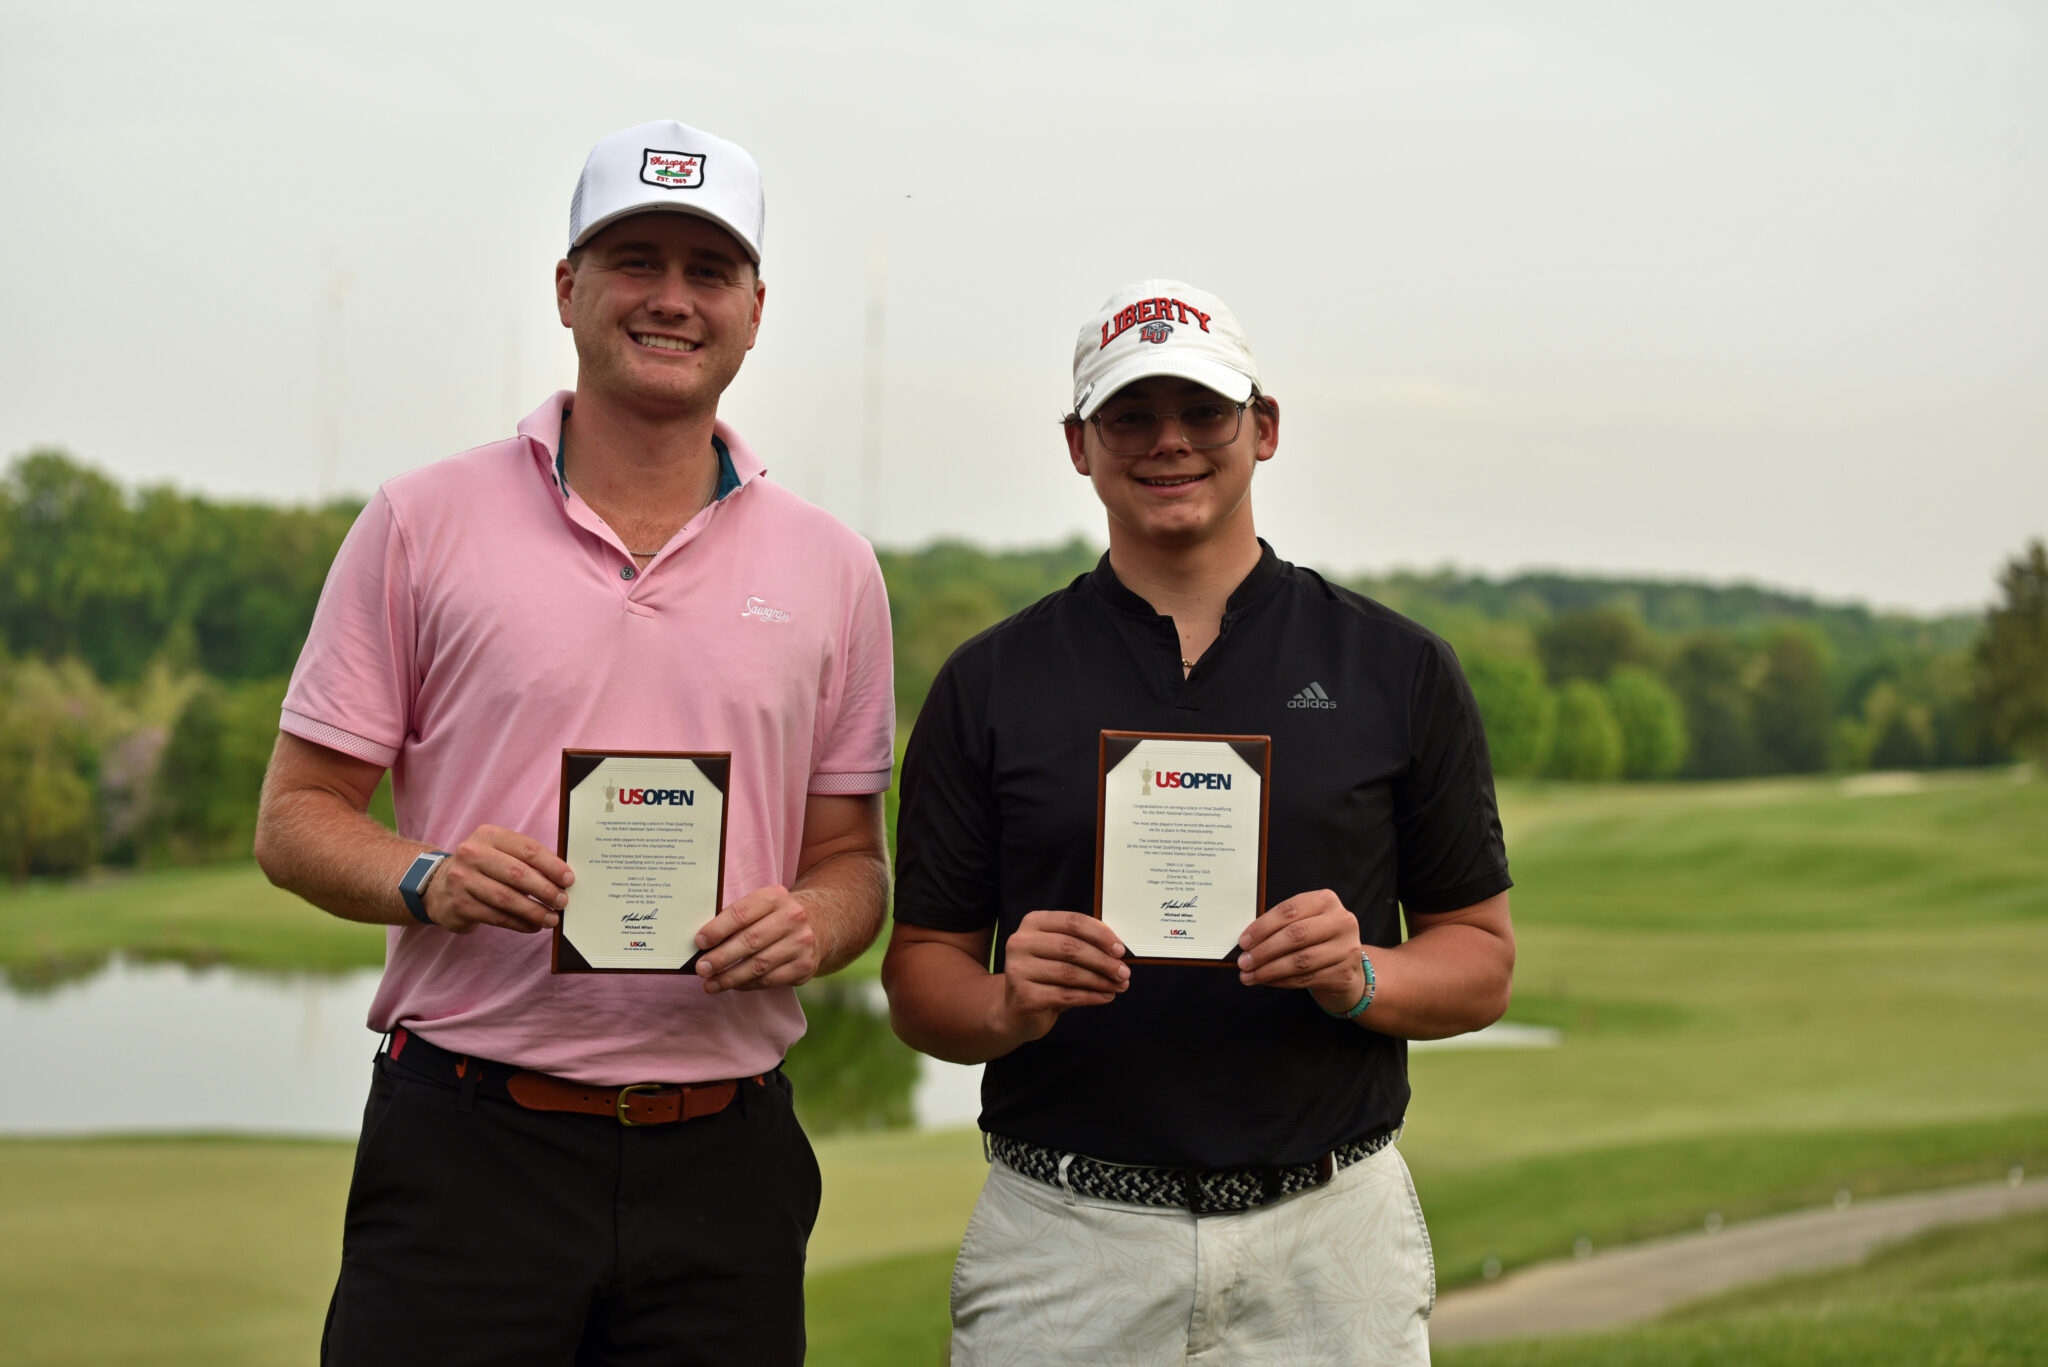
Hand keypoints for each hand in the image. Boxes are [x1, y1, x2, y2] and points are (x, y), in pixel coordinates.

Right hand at [423, 826, 573, 934]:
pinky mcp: (460, 904)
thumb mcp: (498, 852)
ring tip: (552, 918)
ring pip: (507, 899)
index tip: (569, 880)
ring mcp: (462, 880)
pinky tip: (533, 926)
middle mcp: (472, 854)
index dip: (552, 866)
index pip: (528, 849)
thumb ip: (526, 860)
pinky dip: (519, 923)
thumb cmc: (482, 868)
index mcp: (488, 835)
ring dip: (534, 911)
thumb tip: (563, 878)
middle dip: (545, 890)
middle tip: (562, 901)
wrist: (438, 886)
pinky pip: (497, 916)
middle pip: (518, 874)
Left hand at [694, 885, 822, 992]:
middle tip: (702, 968)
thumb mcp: (760, 905)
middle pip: (750, 941)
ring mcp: (801, 942)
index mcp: (775, 896)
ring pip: (759, 965)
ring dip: (730, 977)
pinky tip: (733, 985)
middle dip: (721, 957)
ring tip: (710, 984)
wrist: (818, 924)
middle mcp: (792, 917)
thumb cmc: (775, 916)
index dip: (717, 929)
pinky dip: (747, 984)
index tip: (699, 942)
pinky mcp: (805, 965)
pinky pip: (769, 980)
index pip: (741, 913)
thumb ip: (735, 918)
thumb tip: (703, 943)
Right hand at [994, 911, 1130, 1044]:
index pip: (1072, 922)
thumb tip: (1118, 951)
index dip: (1100, 934)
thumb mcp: (1060, 954)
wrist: (1016, 1010)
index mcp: (1033, 923)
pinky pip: (1066, 995)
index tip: (1120, 949)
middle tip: (1123, 972)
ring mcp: (1019, 969)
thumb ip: (1083, 946)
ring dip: (1100, 981)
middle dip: (1103, 961)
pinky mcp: (1024, 996)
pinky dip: (1091, 996)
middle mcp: (1021, 942)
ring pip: (1070, 973)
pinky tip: (1105, 996)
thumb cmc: (1045, 977)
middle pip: (1072, 947)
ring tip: (1118, 986)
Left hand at [1237, 889, 1366, 1013]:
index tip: (1244, 941)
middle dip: (1264, 950)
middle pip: (1296, 935)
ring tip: (1250, 975)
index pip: (1289, 911)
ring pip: (1300, 961)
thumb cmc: (1317, 940)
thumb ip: (1280, 927)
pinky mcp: (1344, 973)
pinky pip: (1306, 979)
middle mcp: (1341, 921)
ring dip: (1270, 970)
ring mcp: (1346, 948)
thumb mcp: (1305, 922)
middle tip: (1244, 962)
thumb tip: (1247, 943)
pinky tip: (1267, 981)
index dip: (1263, 926)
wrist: (1347, 967)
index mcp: (1326, 901)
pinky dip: (1281, 981)